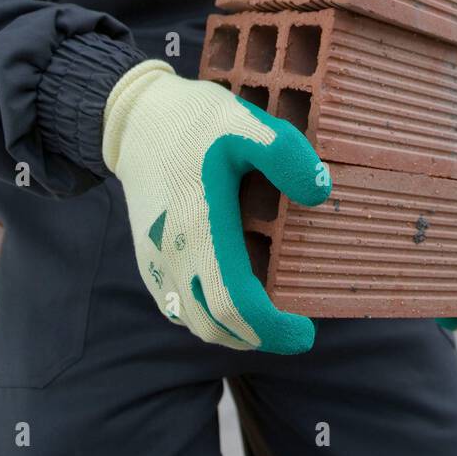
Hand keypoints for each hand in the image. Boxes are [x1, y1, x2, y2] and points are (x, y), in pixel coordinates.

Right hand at [102, 61, 330, 353]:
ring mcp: (156, 259)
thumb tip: (320, 194)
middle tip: (293, 329)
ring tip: (266, 318)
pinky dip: (205, 316)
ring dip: (232, 330)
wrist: (137, 118)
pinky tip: (228, 300)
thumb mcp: (244, 122)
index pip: (235, 304)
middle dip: (258, 337)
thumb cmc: (194, 121)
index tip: (306, 331)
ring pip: (192, 320)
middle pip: (215, 325)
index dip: (272, 330)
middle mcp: (173, 254)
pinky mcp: (148, 257)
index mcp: (200, 228)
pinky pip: (175, 305)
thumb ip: (284, 154)